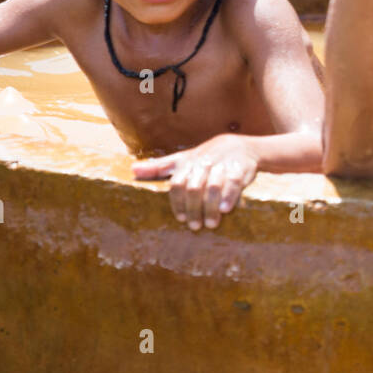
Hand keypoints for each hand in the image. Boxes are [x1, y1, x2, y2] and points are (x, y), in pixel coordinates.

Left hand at [133, 134, 259, 229]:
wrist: (239, 146)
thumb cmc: (206, 157)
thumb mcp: (182, 159)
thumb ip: (159, 167)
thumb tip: (133, 170)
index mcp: (188, 163)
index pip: (177, 183)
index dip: (178, 202)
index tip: (181, 219)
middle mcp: (203, 163)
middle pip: (193, 188)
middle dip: (193, 208)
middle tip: (195, 226)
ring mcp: (221, 166)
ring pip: (212, 186)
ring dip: (210, 206)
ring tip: (211, 224)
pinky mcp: (240, 168)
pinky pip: (233, 182)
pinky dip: (229, 196)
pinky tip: (225, 210)